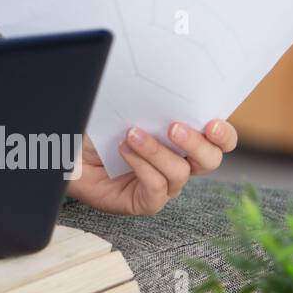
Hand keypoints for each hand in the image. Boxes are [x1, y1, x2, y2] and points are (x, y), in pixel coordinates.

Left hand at [66, 119, 238, 214]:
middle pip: (209, 160)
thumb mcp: (129, 109)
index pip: (219, 141)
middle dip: (196, 144)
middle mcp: (180, 164)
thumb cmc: (101, 127)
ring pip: (180, 172)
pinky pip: (157, 189)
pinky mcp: (145, 202)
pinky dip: (141, 166)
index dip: (223, 135)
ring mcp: (164, 186)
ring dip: (157, 151)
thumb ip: (154, 106)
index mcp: (184, 141)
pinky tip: (124, 150)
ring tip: (132, 134)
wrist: (69, 148)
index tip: (212, 123)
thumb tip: (167, 91)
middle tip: (174, 127)